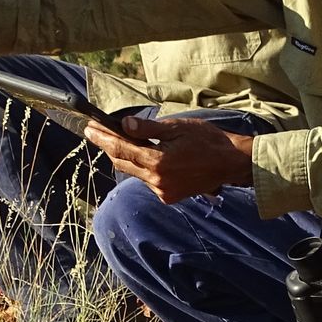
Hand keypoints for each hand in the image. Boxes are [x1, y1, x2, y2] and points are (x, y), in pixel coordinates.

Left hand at [84, 115, 253, 203]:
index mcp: (159, 162)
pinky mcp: (168, 196)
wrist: (231, 163)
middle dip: (108, 145)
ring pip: (134, 171)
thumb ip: (149, 128)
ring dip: (125, 156)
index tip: (90, 127)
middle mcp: (157, 181)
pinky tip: (141, 154)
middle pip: (123, 162)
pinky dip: (141, 166)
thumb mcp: (178, 128)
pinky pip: (146, 180)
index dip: (103, 138)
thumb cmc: (208, 140)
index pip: (122, 149)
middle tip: (95, 130)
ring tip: (115, 139)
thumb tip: (124, 125)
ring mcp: (162, 191)